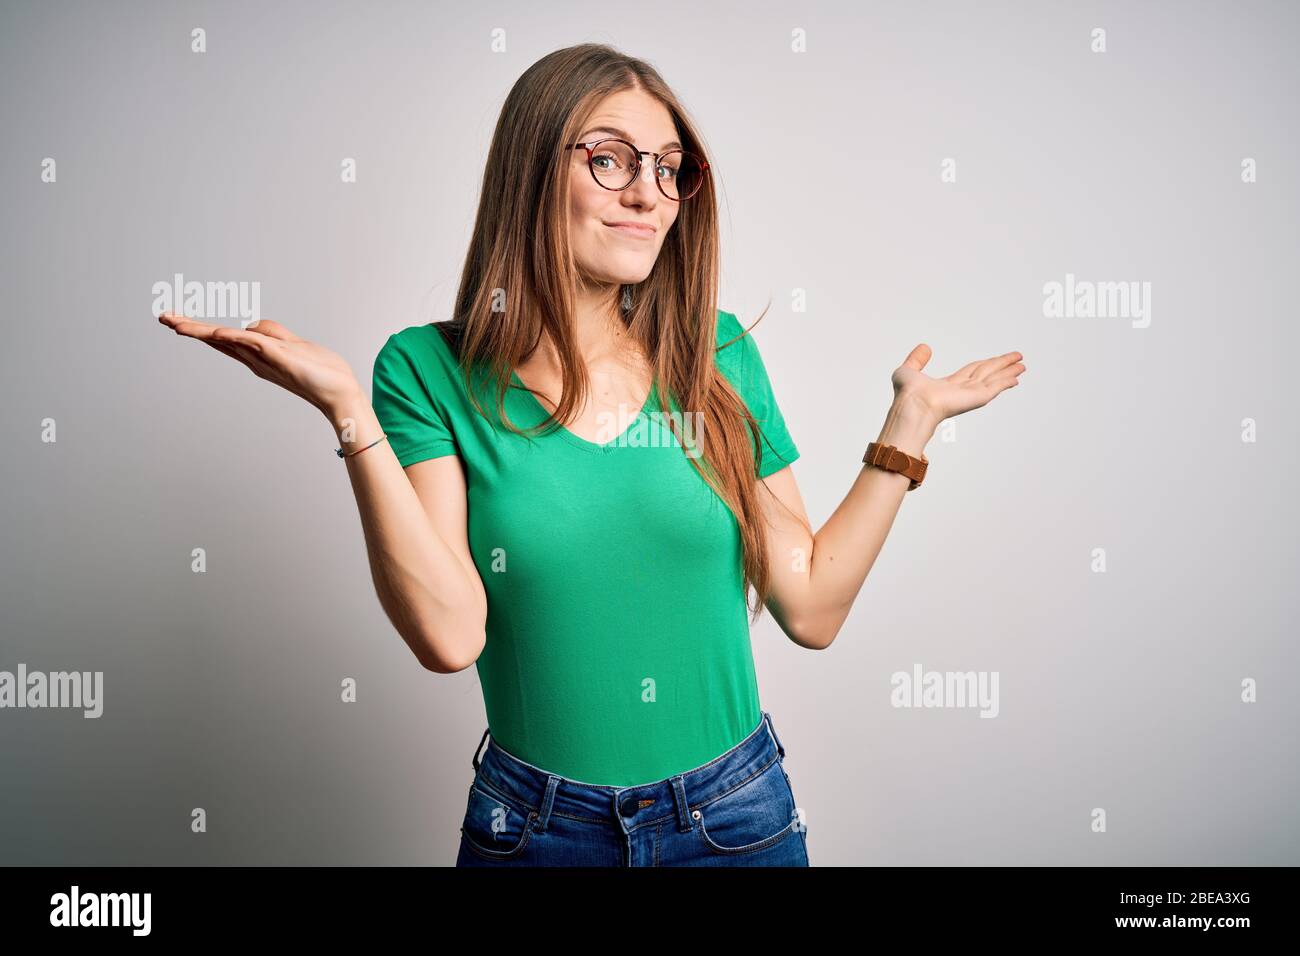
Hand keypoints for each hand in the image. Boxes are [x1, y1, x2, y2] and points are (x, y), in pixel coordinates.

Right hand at [158, 312, 363, 416]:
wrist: (340, 393)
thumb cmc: (320, 371)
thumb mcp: (291, 344)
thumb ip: (271, 333)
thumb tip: (251, 325)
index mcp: (257, 355)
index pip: (223, 339)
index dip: (199, 329)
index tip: (174, 320)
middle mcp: (255, 360)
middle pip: (217, 341)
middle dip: (190, 329)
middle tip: (163, 318)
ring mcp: (266, 360)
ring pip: (229, 342)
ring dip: (202, 331)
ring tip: (176, 323)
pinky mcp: (281, 358)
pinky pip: (253, 344)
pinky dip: (235, 338)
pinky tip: (217, 333)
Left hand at [891, 344, 1025, 426]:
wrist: (912, 405)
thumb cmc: (906, 395)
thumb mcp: (908, 370)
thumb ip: (917, 360)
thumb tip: (925, 347)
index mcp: (947, 386)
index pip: (971, 372)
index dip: (985, 365)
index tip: (996, 360)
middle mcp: (961, 391)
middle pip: (987, 373)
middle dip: (1002, 365)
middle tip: (1018, 358)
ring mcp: (970, 395)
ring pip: (993, 379)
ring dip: (1008, 371)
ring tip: (1022, 365)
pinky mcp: (976, 398)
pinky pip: (995, 388)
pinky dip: (1006, 382)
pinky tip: (1016, 378)